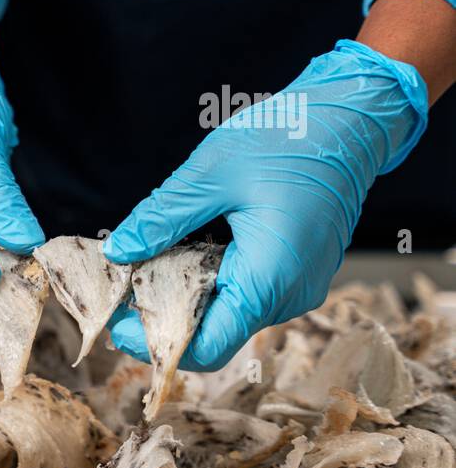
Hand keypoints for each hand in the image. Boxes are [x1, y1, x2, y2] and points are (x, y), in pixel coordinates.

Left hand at [105, 39, 427, 370]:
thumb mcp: (211, 174)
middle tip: (121, 286)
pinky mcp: (295, 274)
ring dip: (184, 297)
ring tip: (147, 263)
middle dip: (162, 318)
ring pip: (227, 314)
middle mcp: (288, 295)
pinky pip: (245, 293)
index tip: (116, 323)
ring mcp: (296, 287)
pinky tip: (184, 251)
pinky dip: (209, 281)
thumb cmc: (289, 138)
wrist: (350, 120)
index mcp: (269, 278)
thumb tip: (117, 252)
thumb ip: (161, 219)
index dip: (155, 344)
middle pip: (213, 334)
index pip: (207, 347)